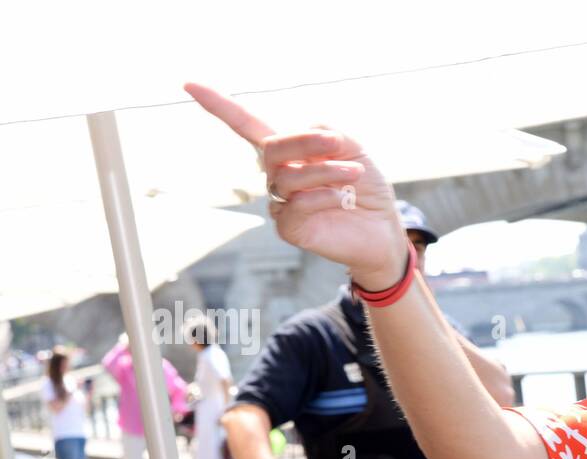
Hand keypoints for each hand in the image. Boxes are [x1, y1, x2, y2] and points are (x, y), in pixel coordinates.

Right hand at [183, 83, 408, 287]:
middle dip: (303, 140)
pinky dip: (322, 196)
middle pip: (271, 148)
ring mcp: (281, 202)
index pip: (246, 125)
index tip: (188, 84)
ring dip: (324, 170)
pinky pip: (296, 206)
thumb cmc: (366, 187)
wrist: (382, 230)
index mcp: (289, 151)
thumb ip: (329, 134)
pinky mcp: (289, 228)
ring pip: (287, 178)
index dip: (219, 106)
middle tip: (336, 142)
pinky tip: (343, 198)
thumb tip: (309, 130)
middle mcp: (278, 174)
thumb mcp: (355, 151)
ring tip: (354, 173)